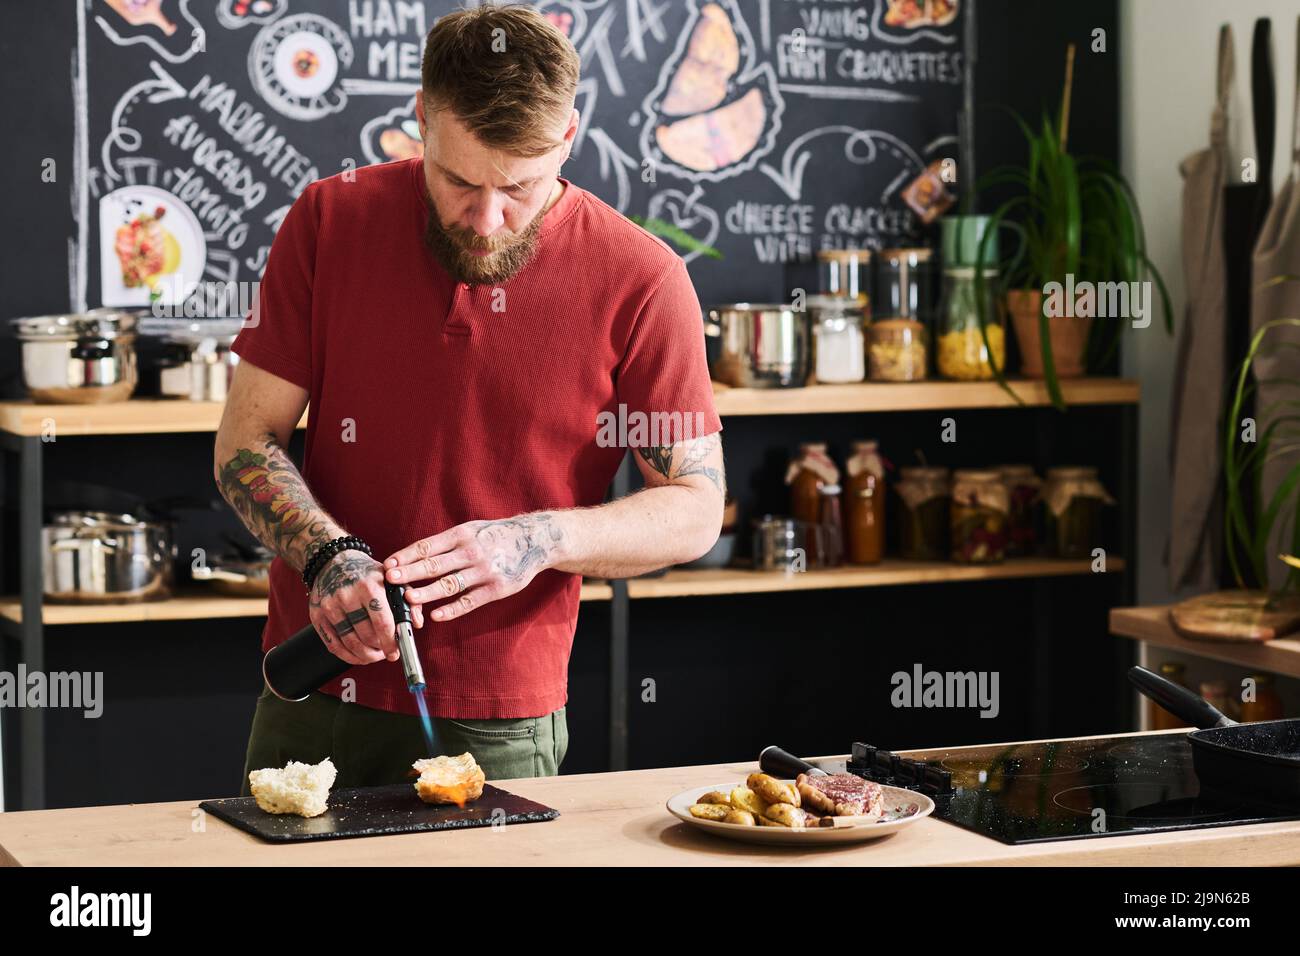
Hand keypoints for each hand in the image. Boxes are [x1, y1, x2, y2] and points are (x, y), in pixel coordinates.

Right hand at [308, 550, 398, 664]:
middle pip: (366, 635)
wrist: (333, 561)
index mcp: (369, 586)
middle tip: (386, 652)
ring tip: (374, 655)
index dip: (390, 642)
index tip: (395, 652)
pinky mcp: (317, 616)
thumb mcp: (392, 580)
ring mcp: (330, 607)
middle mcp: (347, 596)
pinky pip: (333, 645)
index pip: (382, 621)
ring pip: (350, 643)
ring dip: (365, 655)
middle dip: (379, 649)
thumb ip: (409, 601)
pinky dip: (347, 656)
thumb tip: (416, 624)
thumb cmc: (366, 573)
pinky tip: (358, 656)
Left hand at [383, 513, 564, 623]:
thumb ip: (445, 543)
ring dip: (428, 592)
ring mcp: (484, 572)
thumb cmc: (494, 536)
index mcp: (462, 535)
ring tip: (409, 598)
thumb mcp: (470, 529)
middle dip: (411, 573)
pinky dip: (452, 609)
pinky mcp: (496, 589)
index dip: (406, 556)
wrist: (533, 541)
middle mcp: (471, 552)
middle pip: (435, 565)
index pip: (428, 546)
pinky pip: (470, 601)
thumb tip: (411, 557)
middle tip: (390, 580)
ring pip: (450, 585)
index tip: (388, 565)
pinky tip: (436, 615)